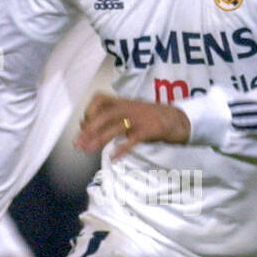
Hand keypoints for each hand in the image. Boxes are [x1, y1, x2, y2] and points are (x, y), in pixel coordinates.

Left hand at [75, 92, 190, 158]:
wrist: (178, 119)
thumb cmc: (152, 117)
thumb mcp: (131, 112)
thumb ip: (115, 117)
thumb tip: (92, 132)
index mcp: (123, 102)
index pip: (99, 99)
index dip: (88, 112)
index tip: (83, 125)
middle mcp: (129, 107)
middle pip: (104, 115)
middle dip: (89, 129)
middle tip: (78, 143)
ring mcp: (139, 118)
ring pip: (115, 127)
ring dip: (99, 139)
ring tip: (88, 150)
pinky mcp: (149, 130)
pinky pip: (132, 139)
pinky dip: (122, 149)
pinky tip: (113, 157)